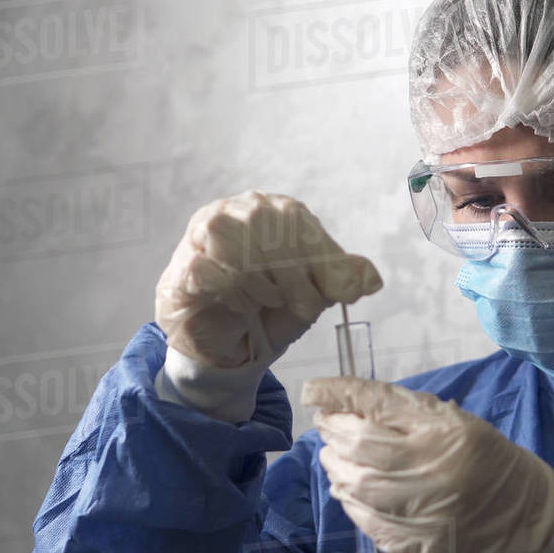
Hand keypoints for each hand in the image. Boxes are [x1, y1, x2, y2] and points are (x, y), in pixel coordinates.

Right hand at [154, 191, 380, 420]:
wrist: (228, 342)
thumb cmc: (272, 308)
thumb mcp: (315, 295)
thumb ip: (341, 282)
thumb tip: (370, 279)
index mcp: (274, 210)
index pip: (296, 220)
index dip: (320, 257)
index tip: (338, 293)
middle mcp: (237, 211)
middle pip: (265, 226)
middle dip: (293, 273)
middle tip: (305, 307)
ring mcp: (204, 233)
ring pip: (231, 240)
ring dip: (260, 282)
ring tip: (269, 303)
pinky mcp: (183, 264)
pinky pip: (206, 269)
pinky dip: (231, 293)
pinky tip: (241, 307)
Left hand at [302, 377, 553, 552]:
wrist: (542, 545)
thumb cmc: (509, 480)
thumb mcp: (471, 432)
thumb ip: (418, 420)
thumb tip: (358, 405)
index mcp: (452, 432)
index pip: (380, 404)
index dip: (340, 394)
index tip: (314, 390)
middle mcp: (433, 470)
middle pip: (360, 442)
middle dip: (334, 430)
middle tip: (325, 424)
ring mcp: (423, 514)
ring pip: (356, 484)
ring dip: (337, 466)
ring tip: (334, 456)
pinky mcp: (417, 550)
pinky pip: (368, 522)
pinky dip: (352, 502)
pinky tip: (349, 492)